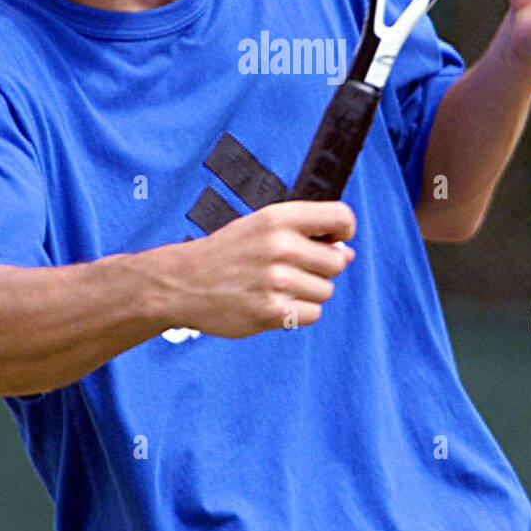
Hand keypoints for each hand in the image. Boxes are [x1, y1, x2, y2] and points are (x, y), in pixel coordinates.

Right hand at [163, 202, 355, 337]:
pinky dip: (299, 313)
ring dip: (308, 292)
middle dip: (321, 268)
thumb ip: (304, 234)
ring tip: (276, 286)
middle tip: (290, 269)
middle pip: (337, 262)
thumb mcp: (260, 227)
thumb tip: (347, 253)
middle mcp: (281, 246)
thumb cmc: (226, 253)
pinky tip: (274, 303)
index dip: (344, 230)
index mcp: (278, 218)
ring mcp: (278, 281)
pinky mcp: (274, 311)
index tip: (336, 239)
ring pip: (326, 291)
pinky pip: (313, 314)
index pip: (340, 217)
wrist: (182, 283)